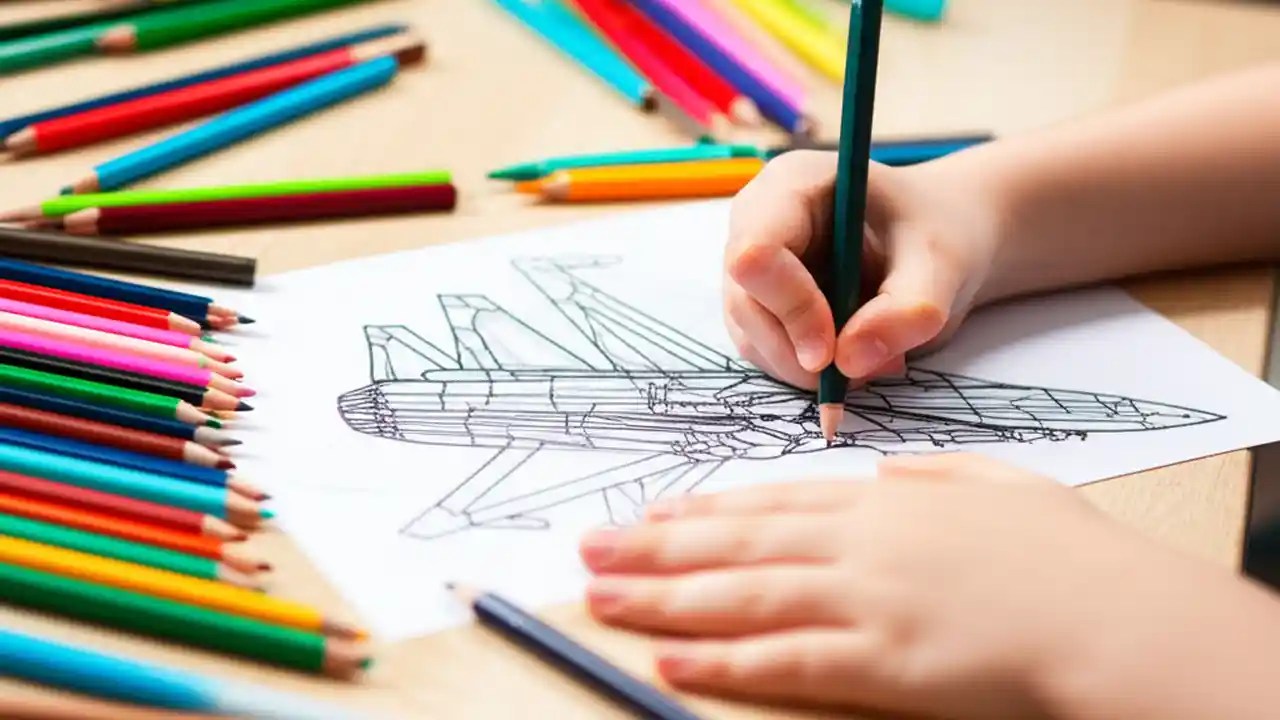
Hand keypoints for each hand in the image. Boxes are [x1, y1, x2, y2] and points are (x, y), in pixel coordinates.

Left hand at [578, 453, 1279, 718]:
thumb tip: (887, 474)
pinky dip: (722, 659)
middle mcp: (856, 543)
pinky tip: (670, 657)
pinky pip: (784, 662)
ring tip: (601, 596)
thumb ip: (931, 476)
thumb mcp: (995, 483)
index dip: (699, 510)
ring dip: (663, 597)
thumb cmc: (1063, 552)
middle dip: (655, 547)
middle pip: (735, 545)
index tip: (649, 512)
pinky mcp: (878, 662)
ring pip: (741, 595)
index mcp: (881, 502)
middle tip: (591, 548)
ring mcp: (862, 600)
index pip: (767, 501)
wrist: (1111, 615)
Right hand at [723, 151, 1000, 389]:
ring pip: (751, 335)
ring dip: (806, 367)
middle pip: (745, 302)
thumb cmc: (938, 233)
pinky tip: (855, 355)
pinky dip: (806, 370)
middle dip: (800, 350)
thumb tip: (850, 362)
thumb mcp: (941, 265)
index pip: (757, 252)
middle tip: (869, 369)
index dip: (790, 306)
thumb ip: (905, 311)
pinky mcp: (760, 303)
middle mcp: (757, 221)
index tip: (833, 353)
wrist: (939, 242)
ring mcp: (754, 266)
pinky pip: (765, 351)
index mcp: (792, 185)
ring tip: (877, 360)